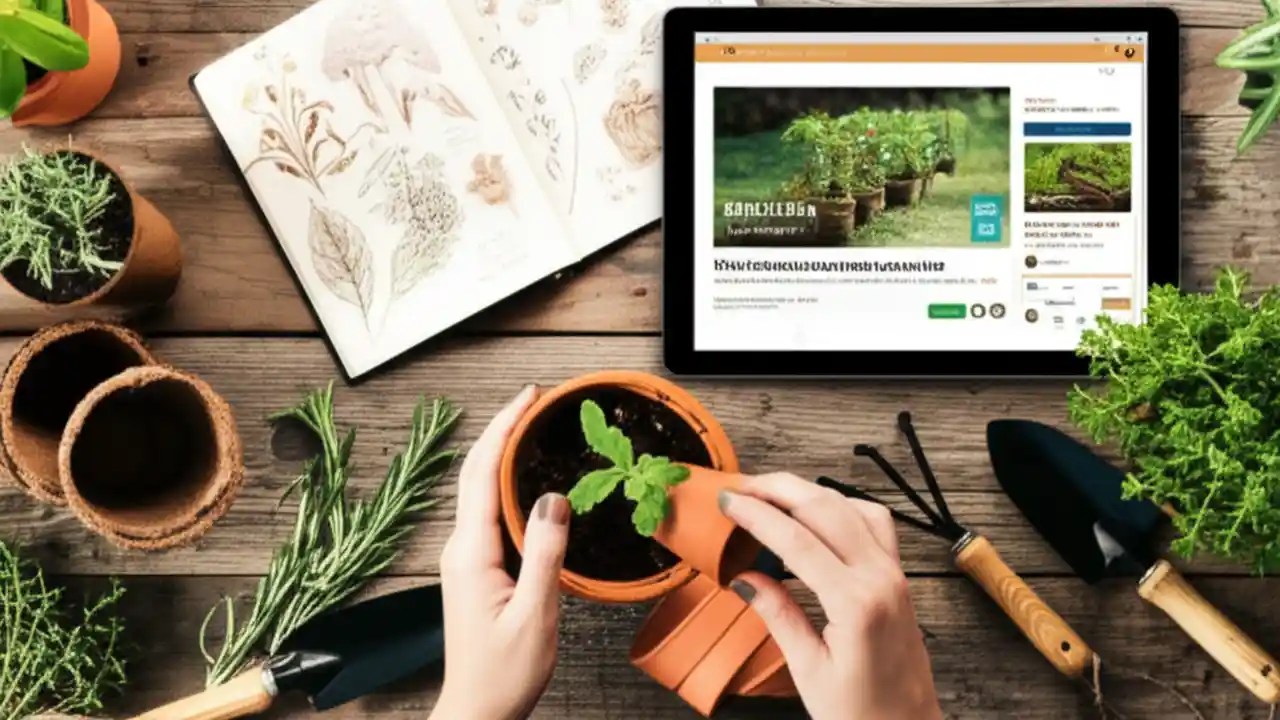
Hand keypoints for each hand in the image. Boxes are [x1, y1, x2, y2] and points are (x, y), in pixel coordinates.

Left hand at [432, 385, 569, 719]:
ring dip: (504, 453)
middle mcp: (461, 549)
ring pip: (480, 489)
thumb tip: (556, 500)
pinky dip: (507, 483)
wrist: (478, 711)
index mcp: (471, 554)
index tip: (528, 398)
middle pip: (476, 472)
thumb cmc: (503, 674)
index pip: (482, 474)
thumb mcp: (535, 616)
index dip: (504, 429)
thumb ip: (546, 555)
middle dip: (503, 429)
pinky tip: (527, 479)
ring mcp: (466, 558)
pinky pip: (489, 511)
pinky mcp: (476, 568)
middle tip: (536, 400)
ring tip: (534, 427)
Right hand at [719, 473, 941, 719]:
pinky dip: (842, 506)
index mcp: (855, 604)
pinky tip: (816, 512)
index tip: (728, 502)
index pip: (797, 541)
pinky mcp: (898, 577)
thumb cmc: (861, 714)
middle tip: (741, 487)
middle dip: (779, 489)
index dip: (758, 515)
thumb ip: (778, 615)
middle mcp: (880, 579)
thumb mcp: (809, 669)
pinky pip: (874, 523)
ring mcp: (894, 574)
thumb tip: (743, 576)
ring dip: (809, 492)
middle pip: (826, 508)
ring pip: (852, 507)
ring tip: (770, 493)